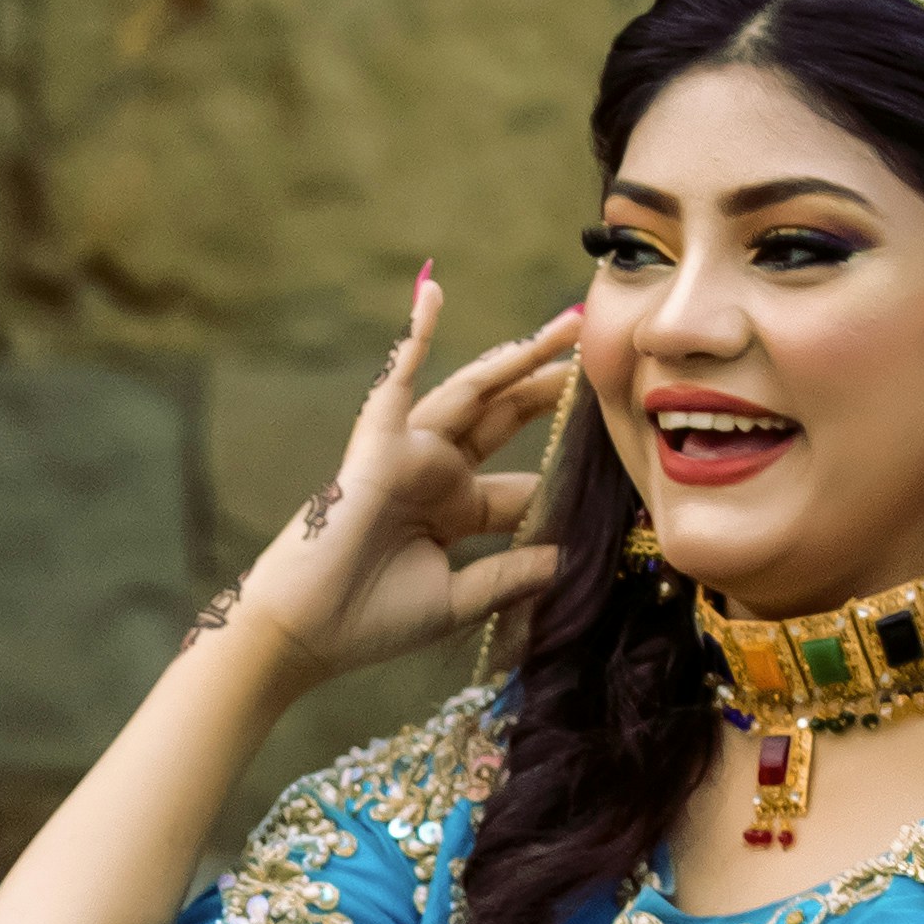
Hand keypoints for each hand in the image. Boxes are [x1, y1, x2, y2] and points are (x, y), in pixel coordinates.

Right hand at [230, 276, 580, 691]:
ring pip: (474, 393)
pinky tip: (434, 292)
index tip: (614, 470)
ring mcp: (409, 452)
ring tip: (564, 328)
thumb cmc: (372, 622)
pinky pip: (399, 377)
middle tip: (595, 357)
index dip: (564, 481)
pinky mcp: (378, 442)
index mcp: (455, 512)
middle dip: (549, 391)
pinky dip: (416, 334)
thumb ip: (509, 574)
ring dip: (517, 358)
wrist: (309, 632)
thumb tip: (565, 559)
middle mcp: (436, 474)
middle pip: (505, 421)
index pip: (522, 487)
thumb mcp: (458, 600)